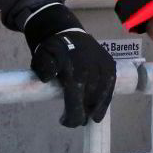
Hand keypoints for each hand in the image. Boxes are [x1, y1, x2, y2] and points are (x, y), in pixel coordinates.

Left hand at [25, 3, 116, 127]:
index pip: (76, 99)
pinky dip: (106, 99)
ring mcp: (102, 65)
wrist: (66, 31)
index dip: (72, 116)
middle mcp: (90, 68)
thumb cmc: (52, 50)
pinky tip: (99, 110)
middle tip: (76, 120)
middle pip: (89, 99)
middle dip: (82, 114)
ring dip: (96, 109)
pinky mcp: (109, 64)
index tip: (64, 121)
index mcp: (73, 69)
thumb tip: (48, 78)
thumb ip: (43, 68)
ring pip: (102, 94)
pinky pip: (110, 85)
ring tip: (90, 117)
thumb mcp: (41, 58)